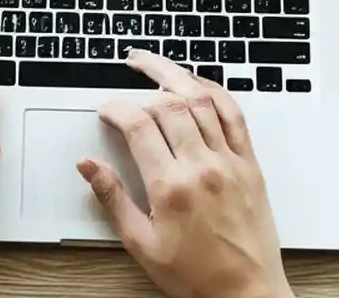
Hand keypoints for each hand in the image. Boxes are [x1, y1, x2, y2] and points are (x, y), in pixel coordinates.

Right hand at [78, 51, 293, 297]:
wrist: (246, 293)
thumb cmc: (195, 276)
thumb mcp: (141, 244)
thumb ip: (112, 199)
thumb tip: (88, 166)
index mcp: (171, 187)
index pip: (138, 125)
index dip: (117, 108)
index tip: (106, 108)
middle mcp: (202, 167)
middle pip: (170, 102)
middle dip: (147, 75)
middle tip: (131, 65)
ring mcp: (229, 162)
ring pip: (203, 101)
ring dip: (179, 76)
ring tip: (159, 64)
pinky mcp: (250, 164)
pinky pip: (235, 115)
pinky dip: (216, 93)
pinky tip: (200, 85)